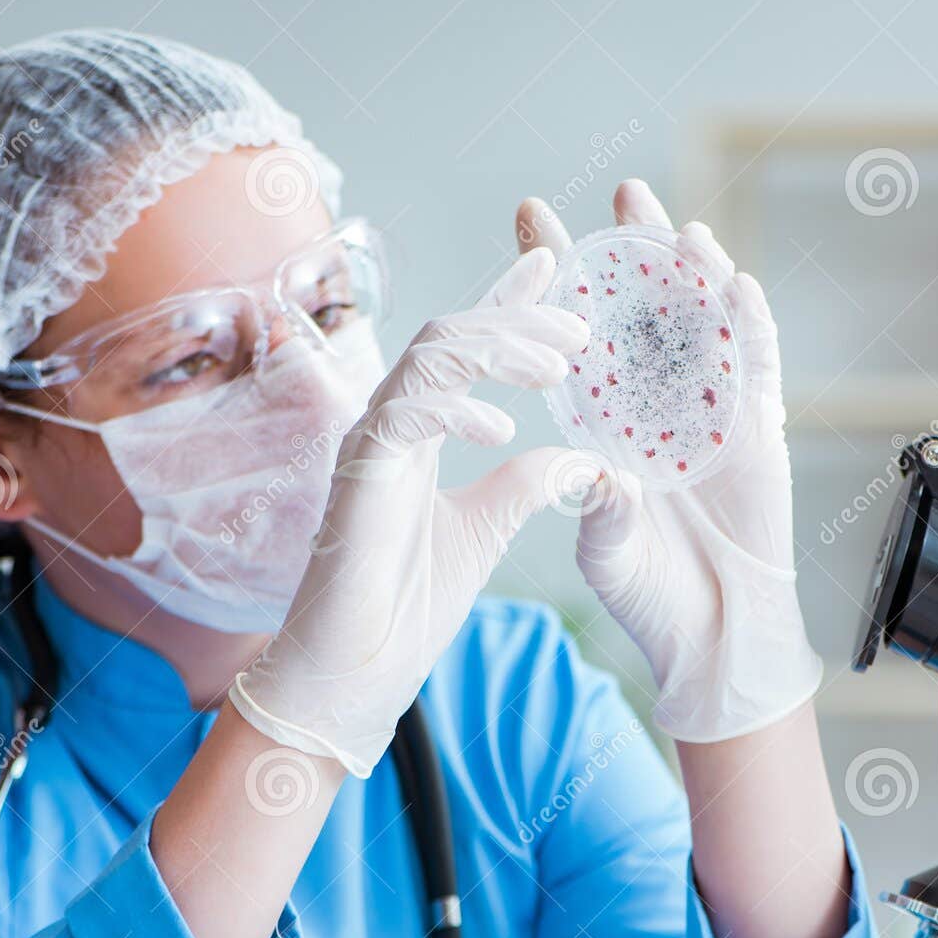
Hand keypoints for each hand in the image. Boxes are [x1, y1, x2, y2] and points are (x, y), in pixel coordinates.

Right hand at [230, 250, 586, 777]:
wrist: (353, 671)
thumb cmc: (405, 607)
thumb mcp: (488, 531)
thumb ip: (526, 486)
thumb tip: (583, 457)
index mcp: (418, 433)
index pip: (466, 350)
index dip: (507, 302)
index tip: (554, 266)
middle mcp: (391, 423)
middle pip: (455, 336)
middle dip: (518, 319)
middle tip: (580, 328)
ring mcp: (371, 442)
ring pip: (432, 357)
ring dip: (498, 350)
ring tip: (557, 368)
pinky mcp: (358, 471)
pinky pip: (406, 412)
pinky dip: (456, 411)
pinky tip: (502, 430)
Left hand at [516, 180, 820, 742]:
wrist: (712, 637)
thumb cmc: (650, 595)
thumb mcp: (606, 549)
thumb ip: (600, 511)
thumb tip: (598, 474)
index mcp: (608, 423)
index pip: (579, 335)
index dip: (560, 280)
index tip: (530, 221)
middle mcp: (657, 407)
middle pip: (647, 311)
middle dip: (632, 251)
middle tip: (616, 194)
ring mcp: (711, 414)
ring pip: (703, 326)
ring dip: (691, 275)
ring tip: (671, 226)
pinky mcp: (757, 435)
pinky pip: (756, 371)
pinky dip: (748, 329)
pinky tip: (733, 286)